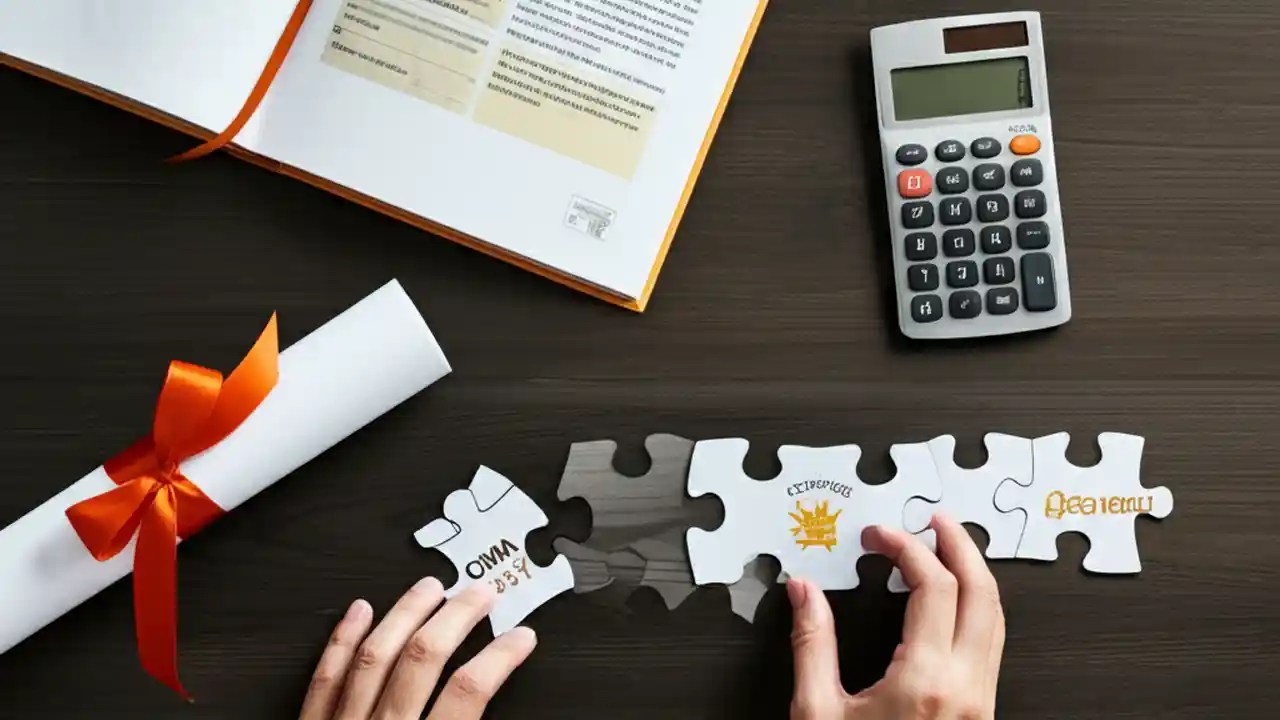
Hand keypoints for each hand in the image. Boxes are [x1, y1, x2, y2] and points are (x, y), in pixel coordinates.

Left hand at [299, 579, 536, 719]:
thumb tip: (495, 701)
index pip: (468, 691)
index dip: (500, 658)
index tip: (521, 637)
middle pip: (423, 658)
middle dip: (457, 617)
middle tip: (480, 592)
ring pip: (375, 656)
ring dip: (405, 614)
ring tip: (429, 587)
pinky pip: (326, 678)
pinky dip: (342, 641)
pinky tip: (359, 611)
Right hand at [788, 513, 1004, 719]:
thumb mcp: (818, 713)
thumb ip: (812, 647)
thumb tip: (804, 593)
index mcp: (923, 681)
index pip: (935, 587)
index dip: (907, 548)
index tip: (879, 537)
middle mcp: (964, 688)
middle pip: (981, 593)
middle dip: (960, 546)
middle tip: (936, 521)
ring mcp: (981, 703)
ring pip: (996, 620)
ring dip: (975, 576)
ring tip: (949, 551)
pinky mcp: (982, 714)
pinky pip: (991, 648)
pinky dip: (978, 610)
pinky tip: (955, 603)